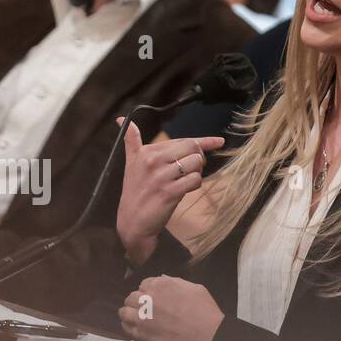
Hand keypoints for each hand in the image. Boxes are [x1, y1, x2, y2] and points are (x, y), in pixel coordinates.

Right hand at [115, 118, 221, 264]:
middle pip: (192, 148)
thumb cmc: (135, 190)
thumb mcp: (130, 163)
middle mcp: (153, 161)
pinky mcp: (169, 192)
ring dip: (196, 173)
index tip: (218, 141)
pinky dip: (194, 184)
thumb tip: (122, 120)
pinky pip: (195, 180)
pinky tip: (185, 190)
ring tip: (184, 180)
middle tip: (190, 169)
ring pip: (195, 163)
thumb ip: (131, 140)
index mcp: (147, 152)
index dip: (203, 141)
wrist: (132, 221)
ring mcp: (161, 177)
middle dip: (198, 158)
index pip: (182, 140)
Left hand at [118, 275, 223, 340]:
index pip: (143, 284)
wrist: (209, 335)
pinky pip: (126, 328)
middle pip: (132, 297)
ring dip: (129, 312)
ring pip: (124, 311)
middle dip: (137, 301)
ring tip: (136, 316)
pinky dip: (128, 326)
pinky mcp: (143, 334)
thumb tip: (161, 278)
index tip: (153, 297)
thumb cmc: (205, 310)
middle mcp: (148, 299)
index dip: (148, 291)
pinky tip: (134, 327)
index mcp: (160, 285)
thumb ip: (174, 281)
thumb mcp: (193, 287)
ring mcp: (143, 318)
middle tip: (145, 308)